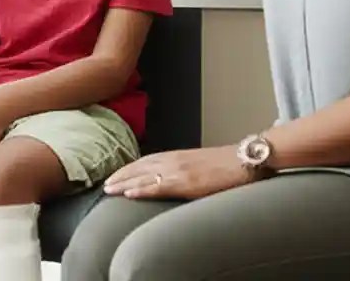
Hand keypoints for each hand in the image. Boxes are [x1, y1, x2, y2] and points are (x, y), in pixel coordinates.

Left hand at [102, 146, 254, 200]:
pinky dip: (141, 190)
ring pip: (144, 177)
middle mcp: (173, 160)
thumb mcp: (199, 163)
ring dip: (124, 183)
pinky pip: (158, 186)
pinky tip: (129, 194)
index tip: (115, 175)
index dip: (128, 168)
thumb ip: (184, 168)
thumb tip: (173, 177)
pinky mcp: (186, 183)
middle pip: (139, 168)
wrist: (245, 160)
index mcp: (177, 155)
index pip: (145, 161)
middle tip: (105, 185)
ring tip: (109, 190)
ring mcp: (178, 171)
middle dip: (121, 176)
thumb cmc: (227, 163)